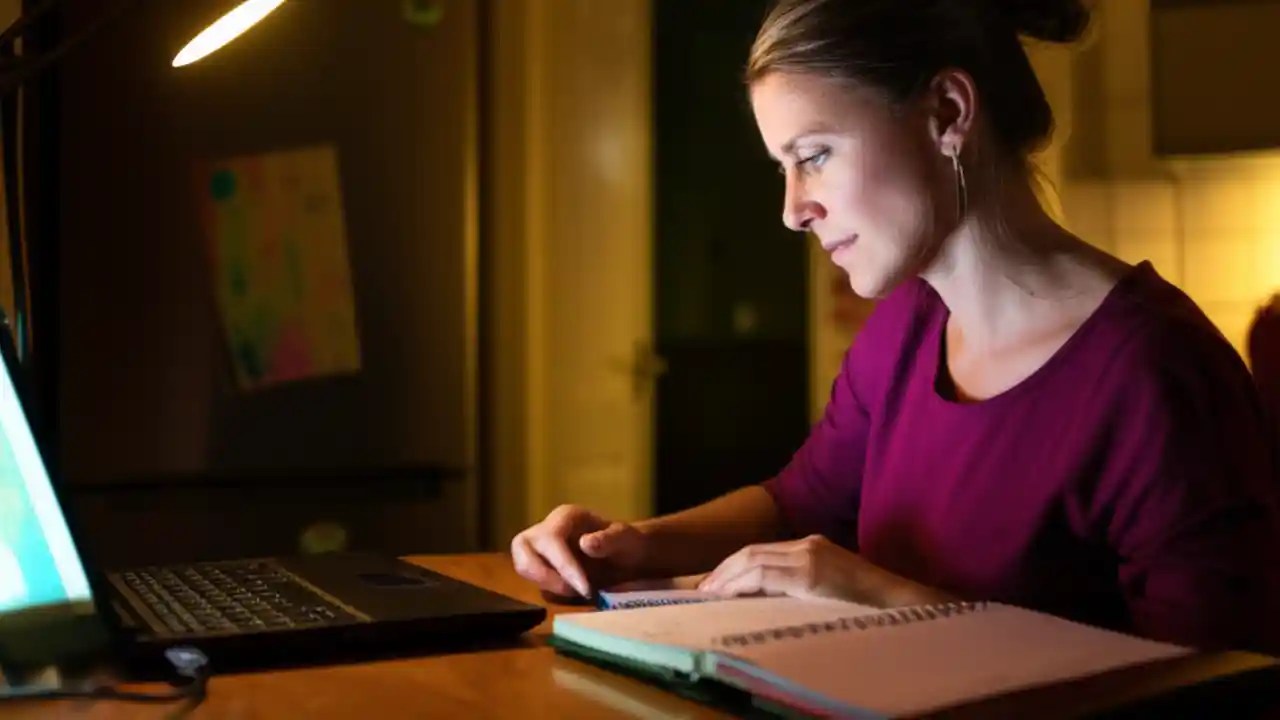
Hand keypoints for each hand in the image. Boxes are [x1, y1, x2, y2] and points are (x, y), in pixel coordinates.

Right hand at [510, 505, 648, 598]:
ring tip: (575, 592)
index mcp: (565, 517)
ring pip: (522, 565)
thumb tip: (585, 544)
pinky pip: (533, 581)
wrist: (628, 556)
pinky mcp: (540, 568)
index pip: (551, 540)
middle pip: (520, 547)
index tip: (585, 588)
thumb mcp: (626, 539)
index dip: (564, 565)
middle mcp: (546, 530)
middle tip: (571, 591)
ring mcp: (539, 549)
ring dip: (545, 584)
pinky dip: (549, 591)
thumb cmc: (627, 543)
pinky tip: (573, 594)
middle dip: (542, 574)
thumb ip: (609, 539)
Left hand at [697, 534, 951, 606]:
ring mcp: (810, 557)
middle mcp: (808, 545)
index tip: (713, 585)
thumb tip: (767, 601)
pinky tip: (725, 595)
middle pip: (751, 552)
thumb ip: (802, 588)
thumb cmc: (872, 607)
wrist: (906, 606)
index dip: (733, 567)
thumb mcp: (830, 591)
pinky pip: (765, 575)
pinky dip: (740, 583)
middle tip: (699, 589)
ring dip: (725, 577)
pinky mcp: (812, 575)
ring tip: (706, 594)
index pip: (761, 552)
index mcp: (813, 547)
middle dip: (722, 570)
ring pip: (753, 560)